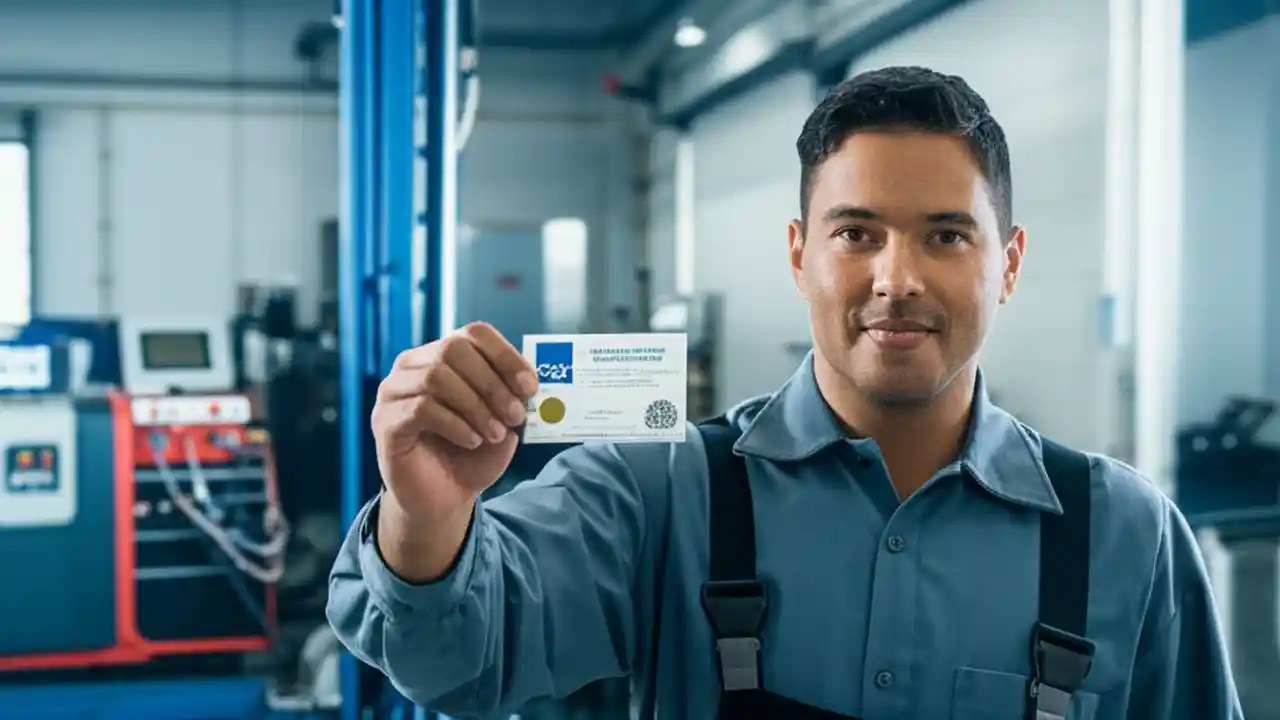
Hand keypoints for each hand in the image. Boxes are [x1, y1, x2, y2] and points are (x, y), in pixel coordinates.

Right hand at [371, 322, 538, 523]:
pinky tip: (472, 442)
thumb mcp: (502, 424)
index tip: (530, 386)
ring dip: (475, 407)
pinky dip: (456, 425)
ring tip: (494, 434)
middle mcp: (413, 366)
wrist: (442, 500)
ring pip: (436, 376)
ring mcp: (394, 392)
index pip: (473, 334)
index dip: (505, 355)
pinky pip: (422, 408)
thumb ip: (513, 401)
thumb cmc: (471, 456)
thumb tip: (528, 386)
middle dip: (492, 383)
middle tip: (515, 416)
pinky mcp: (386, 421)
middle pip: (453, 349)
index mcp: (443, 356)